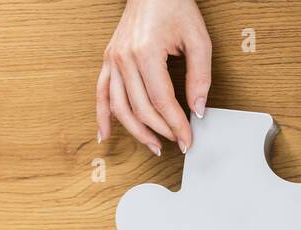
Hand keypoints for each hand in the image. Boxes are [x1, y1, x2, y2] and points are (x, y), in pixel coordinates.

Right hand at [97, 0, 211, 154]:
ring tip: (153, 145)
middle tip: (178, 142)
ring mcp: (113, 59)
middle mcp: (124, 58)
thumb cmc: (174, 6)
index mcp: (145, 52)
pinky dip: (101, 116)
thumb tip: (198, 110)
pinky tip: (106, 135)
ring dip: (136, 131)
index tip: (188, 139)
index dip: (177, 125)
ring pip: (119, 107)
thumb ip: (200, 77)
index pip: (162, 102)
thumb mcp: (198, 40)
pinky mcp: (109, 59)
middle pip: (141, 108)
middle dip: (161, 131)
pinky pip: (100, 93)